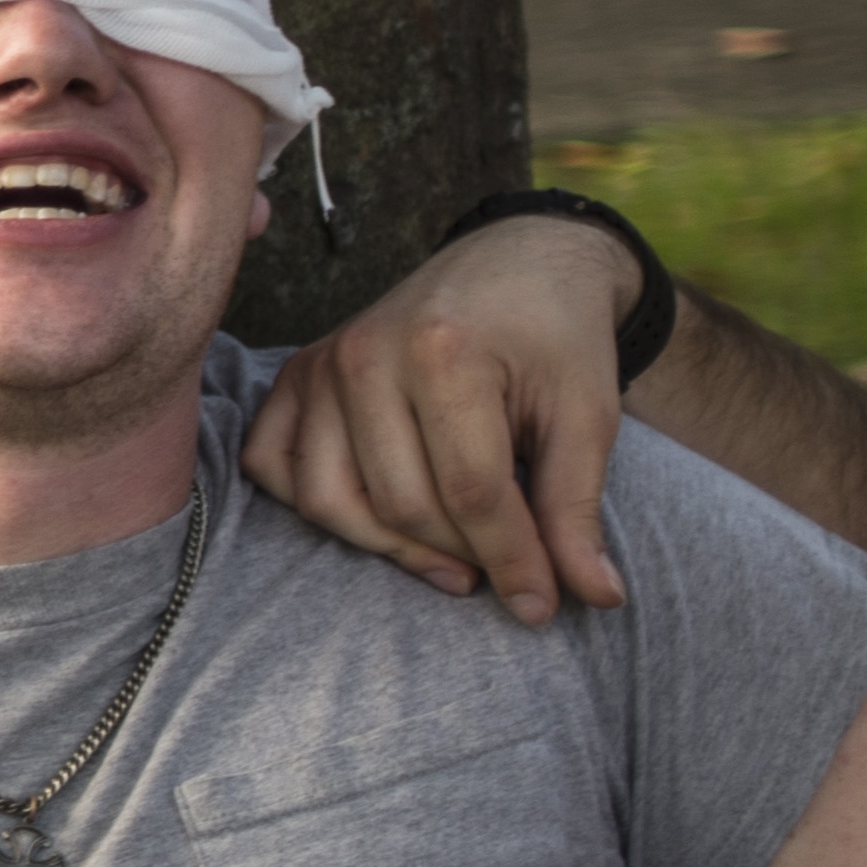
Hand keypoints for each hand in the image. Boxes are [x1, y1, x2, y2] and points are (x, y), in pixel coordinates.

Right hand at [248, 212, 642, 625]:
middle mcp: (366, 354)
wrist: (515, 262)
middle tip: (506, 574)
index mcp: (445, 350)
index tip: (543, 605)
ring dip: (391, 548)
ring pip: (328, 500)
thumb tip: (595, 598)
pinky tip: (375, 516)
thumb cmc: (556, 338)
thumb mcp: (588, 414)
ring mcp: (320, 365)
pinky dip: (314, 505)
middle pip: (402, 504)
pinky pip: (272, 467)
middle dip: (461, 557)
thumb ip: (577, 507)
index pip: (471, 491)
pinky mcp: (295, 376)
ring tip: (452, 560)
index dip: (512, 560)